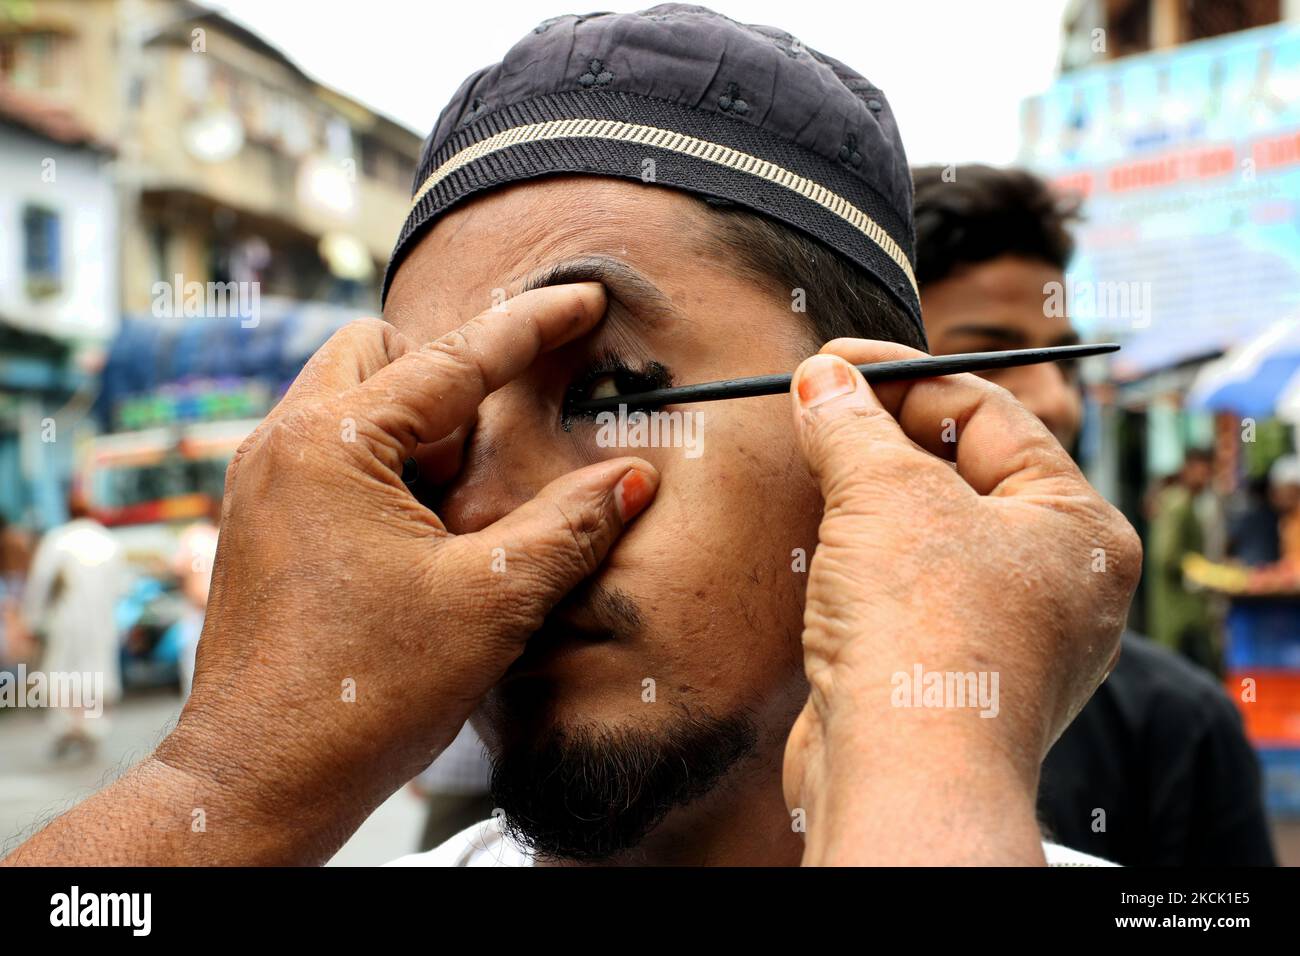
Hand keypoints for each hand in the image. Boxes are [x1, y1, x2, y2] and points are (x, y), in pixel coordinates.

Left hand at [146, 283, 656, 860]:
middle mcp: (280, 446)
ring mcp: (261, 486)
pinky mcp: (262, 525)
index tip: (582, 300)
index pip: (452, 358)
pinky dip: (386, 475)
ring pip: (353, 407)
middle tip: (489, 465)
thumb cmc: (361, 697)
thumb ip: (570, 525)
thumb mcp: (492, 601)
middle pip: (380, 356)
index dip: (531, 326)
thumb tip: (631, 478)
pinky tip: (418, 546)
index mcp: (330, 444)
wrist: (262, 783)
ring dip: (418, 438)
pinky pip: (332, 458)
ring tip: (454, 522)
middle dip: (448, 387)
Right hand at [782, 341, 1138, 865]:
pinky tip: (821, 541)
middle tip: (814, 401)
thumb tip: (821, 379)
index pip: (988, 414)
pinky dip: (862, 554)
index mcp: (1078, 528)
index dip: (903, 376)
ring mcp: (1002, 631)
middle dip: (881, 433)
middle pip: (960, 468)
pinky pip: (906, 586)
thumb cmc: (923, 634)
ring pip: (927, 530)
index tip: (829, 360)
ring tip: (811, 458)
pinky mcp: (946, 669)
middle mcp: (1054, 580)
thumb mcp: (885, 496)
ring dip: (866, 493)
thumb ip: (852, 426)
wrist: (900, 780)